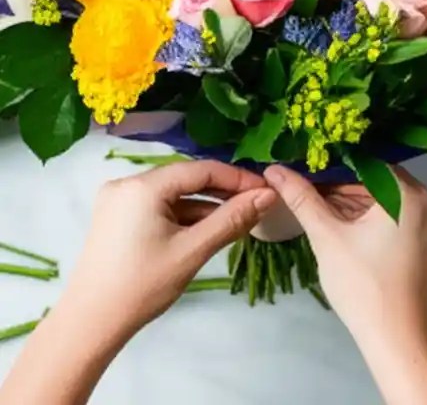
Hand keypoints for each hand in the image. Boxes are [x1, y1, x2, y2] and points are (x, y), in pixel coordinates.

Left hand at [0, 161, 276, 404]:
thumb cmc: (142, 285)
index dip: (238, 179)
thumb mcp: (192, 250)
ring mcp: (119, 201)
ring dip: (206, 205)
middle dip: (223, 191)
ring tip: (239, 220)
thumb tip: (269, 195)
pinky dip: (185, 216)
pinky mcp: (117, 218)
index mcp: (142, 187)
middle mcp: (126, 184)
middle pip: (186, 178)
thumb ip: (232, 219)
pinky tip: (208, 229)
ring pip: (174, 194)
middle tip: (258, 205)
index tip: (268, 192)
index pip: (201, 170)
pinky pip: (160, 207)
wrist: (91, 322)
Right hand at [265, 165, 426, 403]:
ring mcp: (426, 220)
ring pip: (381, 197)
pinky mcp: (420, 238)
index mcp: (408, 193)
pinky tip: (333, 218)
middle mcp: (425, 200)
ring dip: (349, 198)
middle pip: (374, 178)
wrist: (396, 335)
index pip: (365, 160)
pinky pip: (390, 214)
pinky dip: (364, 215)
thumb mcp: (328, 237)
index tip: (300, 159)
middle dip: (338, 180)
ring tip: (310, 200)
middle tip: (300, 181)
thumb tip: (275, 169)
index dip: (330, 159)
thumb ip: (302, 199)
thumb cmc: (363, 285)